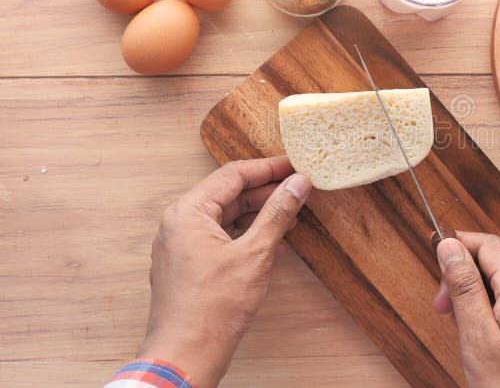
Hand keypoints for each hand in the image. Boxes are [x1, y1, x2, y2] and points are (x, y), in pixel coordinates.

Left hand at [139, 156, 311, 387]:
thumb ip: (277, 213)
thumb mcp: (255, 254)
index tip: (296, 165)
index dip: (268, 168)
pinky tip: (274, 244)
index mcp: (187, 212)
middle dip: (267, 192)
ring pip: (226, 217)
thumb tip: (298, 184)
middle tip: (300, 189)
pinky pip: (220, 238)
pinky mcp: (189, 264)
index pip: (233, 174)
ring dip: (259, 215)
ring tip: (293, 215)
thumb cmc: (212, 308)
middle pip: (229, 194)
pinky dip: (247, 236)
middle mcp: (179, 223)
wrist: (185, 355)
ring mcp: (181, 245)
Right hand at [434, 232, 499, 387]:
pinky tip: (487, 340)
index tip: (435, 257)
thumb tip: (450, 246)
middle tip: (444, 309)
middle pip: (498, 263)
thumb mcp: (478, 338)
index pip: (489, 244)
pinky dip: (497, 312)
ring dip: (479, 297)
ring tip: (465, 330)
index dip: (459, 245)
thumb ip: (465, 288)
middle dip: (466, 277)